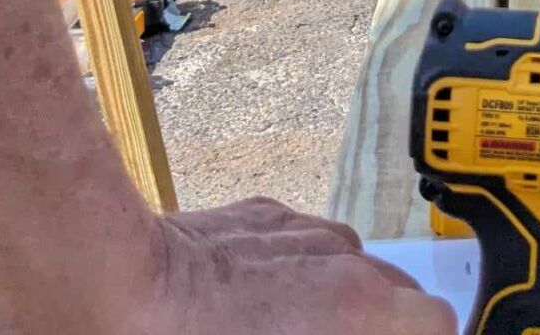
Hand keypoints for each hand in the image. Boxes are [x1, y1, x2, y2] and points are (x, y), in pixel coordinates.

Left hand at [0, 198, 457, 334]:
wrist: (102, 290)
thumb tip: (366, 330)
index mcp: (356, 307)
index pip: (438, 322)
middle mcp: (340, 255)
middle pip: (397, 294)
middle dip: (379, 332)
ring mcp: (298, 228)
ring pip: (349, 269)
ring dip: (339, 307)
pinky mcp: (256, 215)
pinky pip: (302, 251)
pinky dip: (296, 281)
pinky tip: (251, 318)